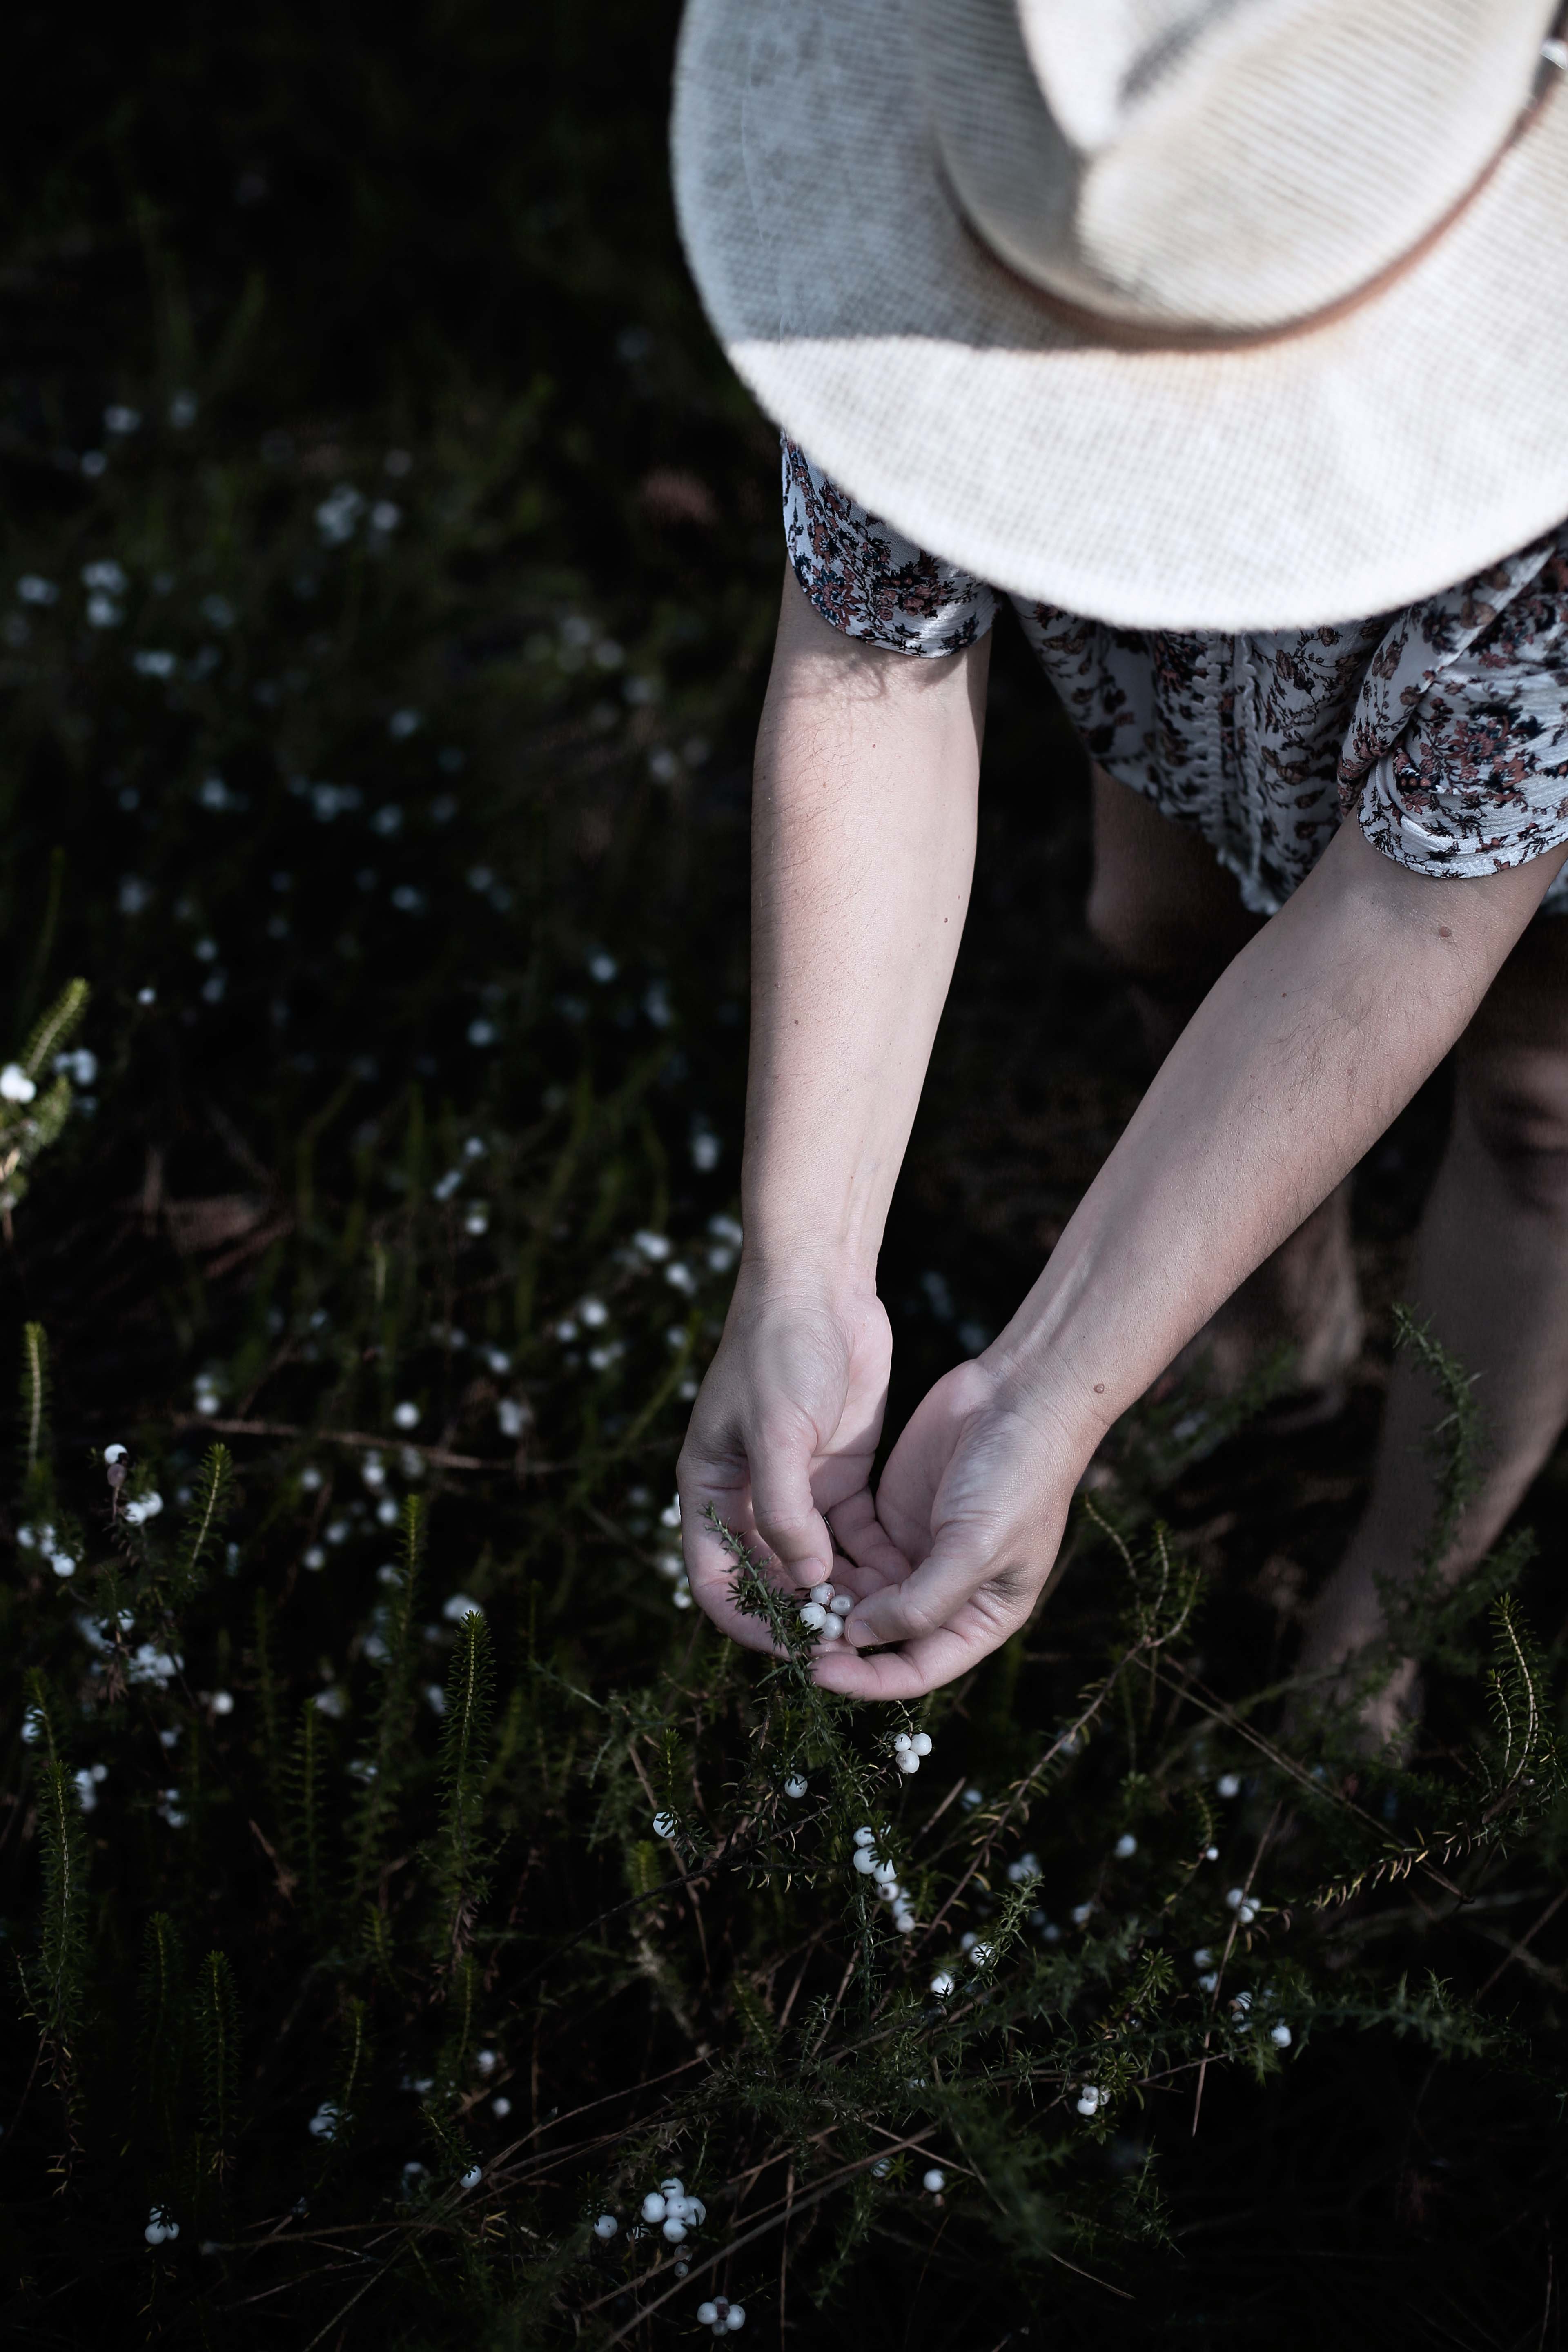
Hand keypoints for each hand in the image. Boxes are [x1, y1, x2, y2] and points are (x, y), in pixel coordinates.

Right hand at [677, 1272, 908, 1651]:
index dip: (749, 1621)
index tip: (792, 1646)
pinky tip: (902, 1584)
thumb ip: (786, 1508)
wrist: (819, 1286)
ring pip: (815, 1565)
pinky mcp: (840, 1475)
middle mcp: (751, 1498)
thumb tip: (809, 1575)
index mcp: (712, 1490)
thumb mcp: (778, 1429)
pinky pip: (852, 1537)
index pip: (717, 1582)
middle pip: (769, 1581)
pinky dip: (870, 1562)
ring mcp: (798, 1489)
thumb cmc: (780, 1350)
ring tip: (880, 1623)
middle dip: (803, 1614)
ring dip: (842, 1594)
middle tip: (847, 1645)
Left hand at [810, 1355, 1083, 1696]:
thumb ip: (921, 1602)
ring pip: (862, 1598)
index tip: (818, 1673)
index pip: (918, 1669)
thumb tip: (860, 1637)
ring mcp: (917, 1554)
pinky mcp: (892, 1517)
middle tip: (790, 1636)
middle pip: (884, 1638)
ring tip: (785, 1602)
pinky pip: (853, 1555)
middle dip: (841, 1641)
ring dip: (828, 1603)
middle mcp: (947, 1593)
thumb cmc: (1016, 1478)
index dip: (869, 1679)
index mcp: (982, 1617)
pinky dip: (826, 1563)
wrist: (1020, 1397)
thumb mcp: (975, 1548)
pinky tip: (794, 1563)